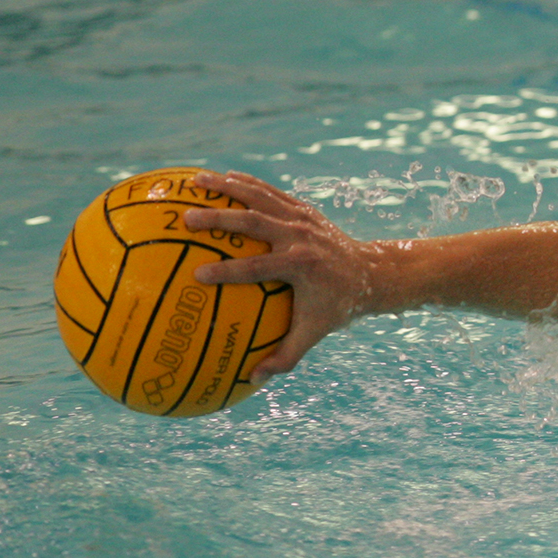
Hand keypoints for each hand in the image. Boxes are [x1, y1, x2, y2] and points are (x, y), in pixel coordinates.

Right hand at [185, 170, 375, 381]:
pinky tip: (221, 178)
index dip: (228, 271)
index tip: (198, 275)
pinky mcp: (303, 208)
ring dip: (226, 187)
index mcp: (300, 266)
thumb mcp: (315, 332)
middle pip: (253, 222)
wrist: (371, 272)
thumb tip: (252, 379)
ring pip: (259, 196)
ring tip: (194, 181)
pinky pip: (270, 192)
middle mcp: (299, 237)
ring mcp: (301, 218)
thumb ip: (285, 356)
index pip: (257, 269)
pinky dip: (246, 183)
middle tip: (186, 219)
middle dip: (219, 218)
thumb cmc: (338, 305)